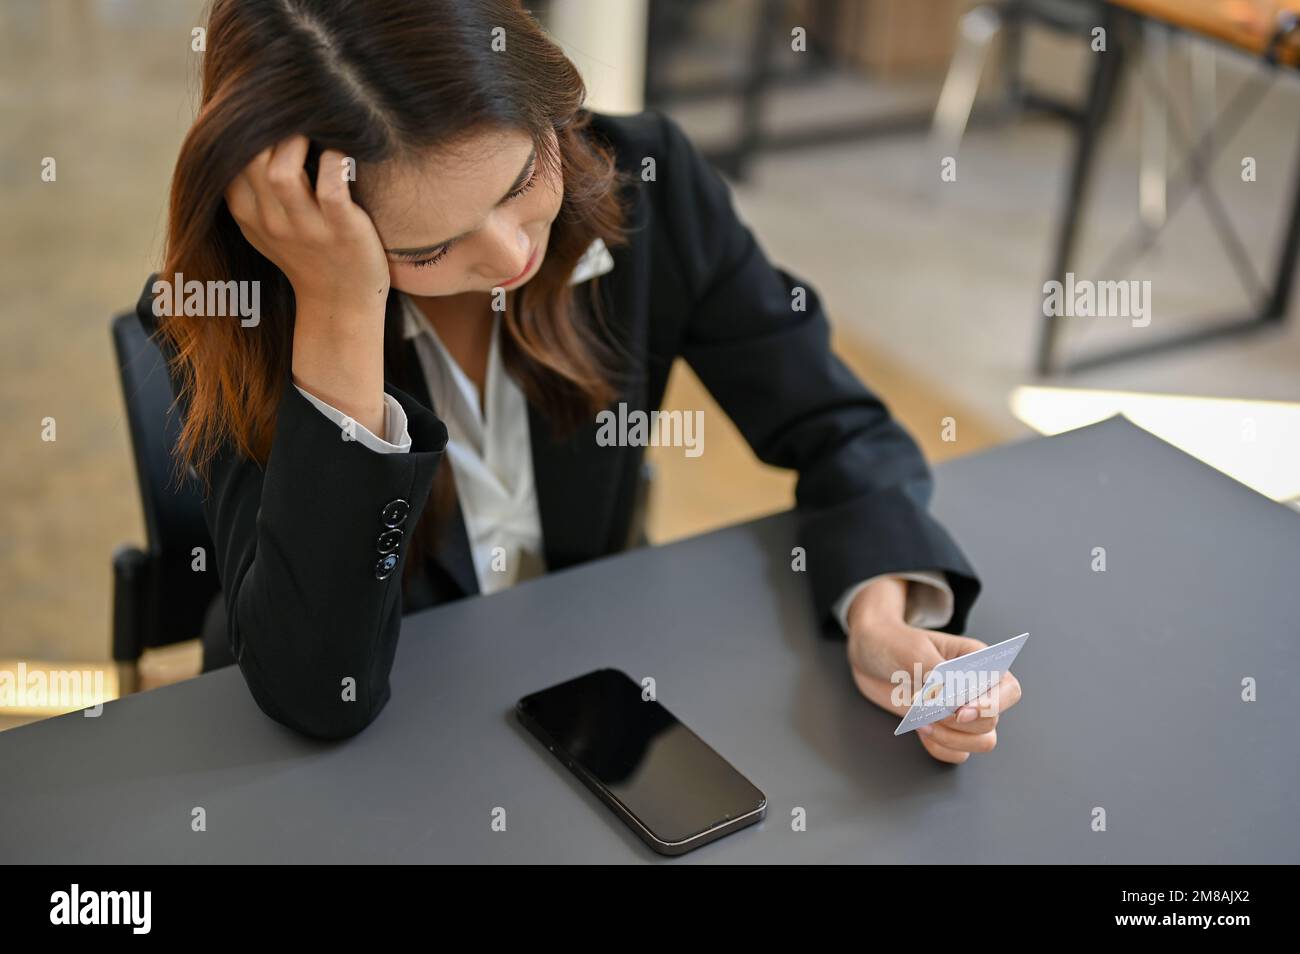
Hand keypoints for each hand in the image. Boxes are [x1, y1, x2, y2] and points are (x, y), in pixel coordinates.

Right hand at [225, 134, 389, 313]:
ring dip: (298, 142)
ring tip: (316, 132)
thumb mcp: (264, 228)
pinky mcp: (342, 230)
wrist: (341, 304)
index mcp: (248, 215)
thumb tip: (237, 137)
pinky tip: (344, 154)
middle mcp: (272, 222)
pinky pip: (332, 187)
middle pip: (251, 159)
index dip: (240, 129)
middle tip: (294, 117)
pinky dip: (336, 162)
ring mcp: (307, 228)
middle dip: (270, 129)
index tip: (259, 108)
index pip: (226, 161)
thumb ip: (249, 190)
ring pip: (282, 172)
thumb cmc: (307, 255)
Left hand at [844, 577, 1021, 763]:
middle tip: (929, 711)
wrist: (869, 653)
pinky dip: (940, 748)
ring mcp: (962, 710)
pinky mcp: (945, 727)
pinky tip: (919, 730)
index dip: (990, 705)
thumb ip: (936, 673)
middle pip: (991, 721)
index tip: (959, 709)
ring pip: (982, 742)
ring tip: (922, 723)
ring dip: (952, 739)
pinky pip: (958, 753)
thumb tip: (954, 699)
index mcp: (978, 661)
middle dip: (959, 723)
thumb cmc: (893, 642)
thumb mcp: (912, 651)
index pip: (1008, 689)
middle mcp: (977, 688)